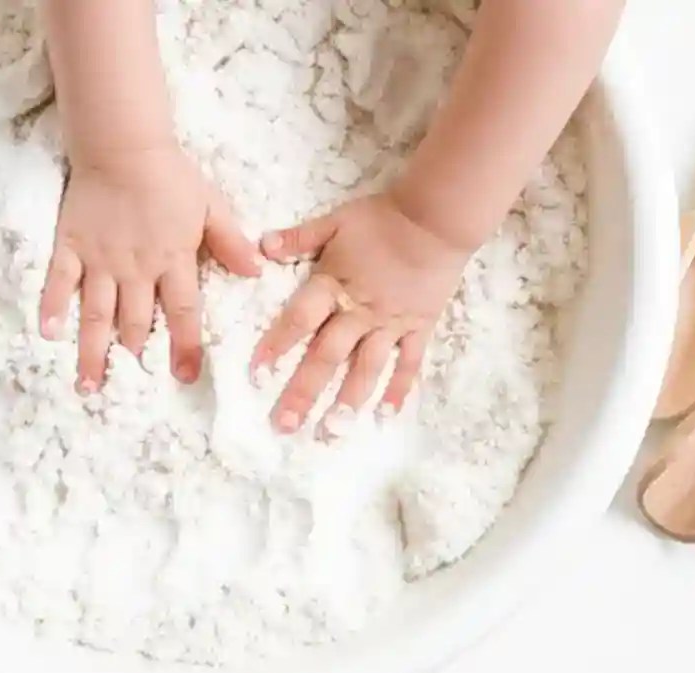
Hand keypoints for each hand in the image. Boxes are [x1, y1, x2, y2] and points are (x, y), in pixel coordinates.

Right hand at [39, 145, 260, 392]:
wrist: (123, 144)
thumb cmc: (171, 175)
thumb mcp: (211, 205)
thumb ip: (230, 242)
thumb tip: (256, 272)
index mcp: (173, 260)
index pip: (183, 313)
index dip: (186, 347)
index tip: (186, 377)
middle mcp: (136, 268)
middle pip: (136, 323)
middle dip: (136, 358)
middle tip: (130, 393)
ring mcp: (99, 260)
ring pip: (96, 314)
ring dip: (92, 352)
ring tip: (88, 386)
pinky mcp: (70, 245)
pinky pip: (58, 282)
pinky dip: (52, 307)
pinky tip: (49, 335)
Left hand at [251, 192, 473, 433]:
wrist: (436, 218)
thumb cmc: (383, 218)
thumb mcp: (335, 221)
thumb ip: (299, 238)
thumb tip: (260, 246)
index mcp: (333, 284)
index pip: (299, 319)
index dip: (277, 346)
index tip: (257, 375)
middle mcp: (359, 311)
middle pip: (327, 356)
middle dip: (303, 391)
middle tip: (284, 424)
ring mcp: (390, 323)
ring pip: (366, 368)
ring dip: (347, 402)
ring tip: (331, 433)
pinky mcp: (418, 327)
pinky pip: (409, 364)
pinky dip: (398, 390)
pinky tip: (384, 416)